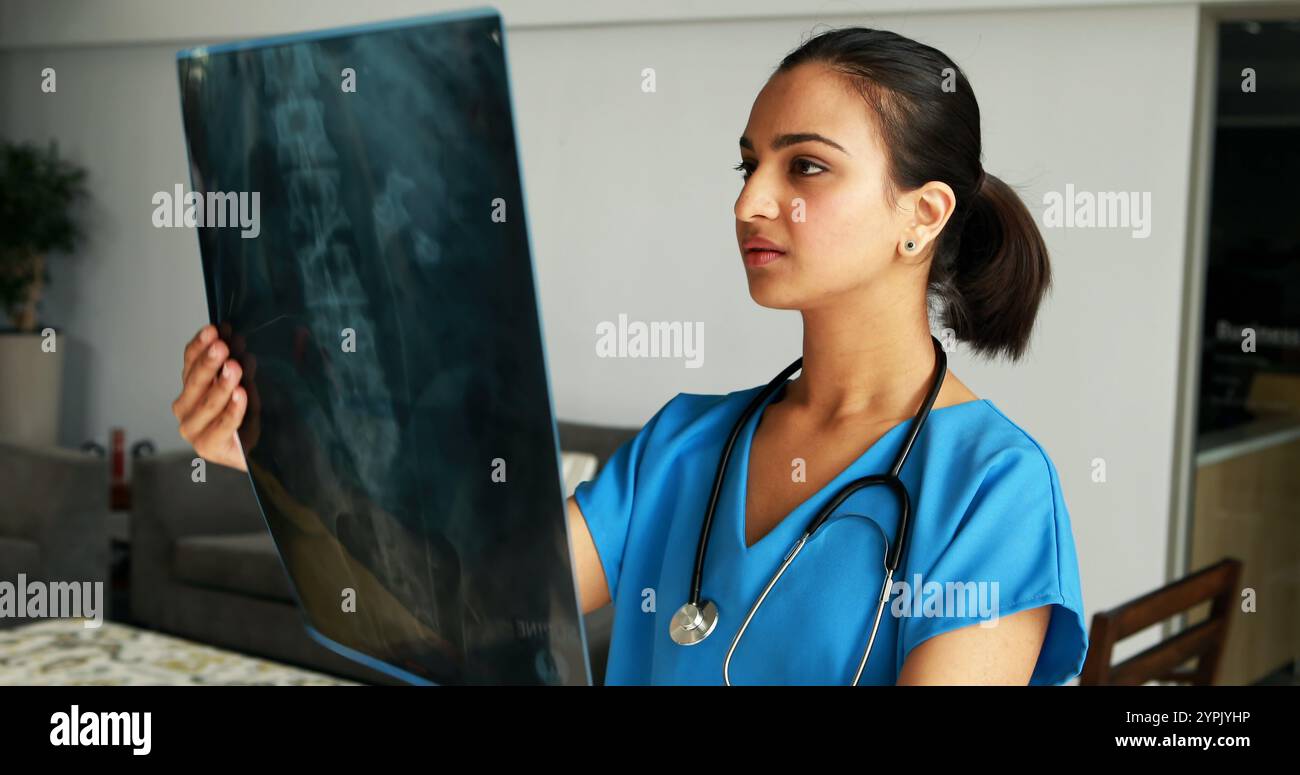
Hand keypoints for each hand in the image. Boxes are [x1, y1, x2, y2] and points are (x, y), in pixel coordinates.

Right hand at [171, 323, 260, 471]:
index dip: (200, 345)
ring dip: (221, 384)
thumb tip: (236, 339)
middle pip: (195, 380)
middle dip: (209, 361)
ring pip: (207, 402)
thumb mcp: (243, 383)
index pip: (190, 362)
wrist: (258, 451)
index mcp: (189, 387)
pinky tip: (241, 395)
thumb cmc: (247, 415)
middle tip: (222, 346)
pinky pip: (223, 424)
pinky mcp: (207, 446)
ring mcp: (193, 429)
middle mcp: (185, 407)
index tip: (214, 329)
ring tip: (234, 367)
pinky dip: (232, 409)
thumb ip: (236, 364)